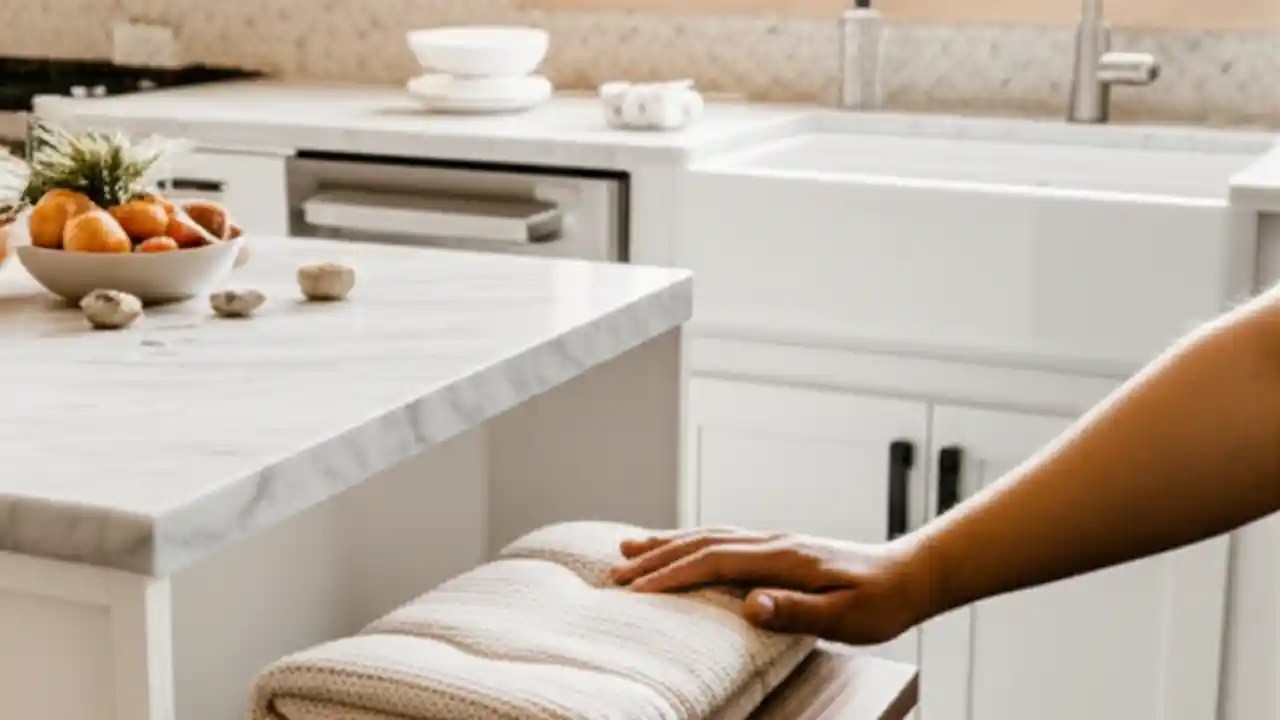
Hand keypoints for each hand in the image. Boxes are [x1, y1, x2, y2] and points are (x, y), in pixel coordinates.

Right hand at [611, 528, 932, 645]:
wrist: (911, 574)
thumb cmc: (880, 602)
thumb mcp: (845, 617)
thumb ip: (797, 610)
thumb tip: (749, 606)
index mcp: (783, 558)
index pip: (714, 561)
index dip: (673, 574)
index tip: (637, 590)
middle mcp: (773, 542)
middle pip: (702, 541)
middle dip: (657, 557)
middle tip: (615, 573)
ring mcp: (775, 541)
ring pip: (710, 534)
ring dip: (669, 542)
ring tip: (630, 549)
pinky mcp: (779, 547)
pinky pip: (723, 538)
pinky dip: (692, 540)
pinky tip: (682, 547)